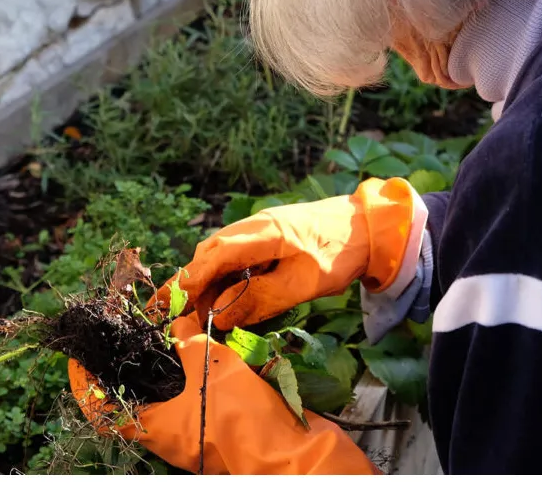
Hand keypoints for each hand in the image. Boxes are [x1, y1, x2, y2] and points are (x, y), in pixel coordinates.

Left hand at [68, 313, 378, 473]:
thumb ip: (185, 338)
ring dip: (157, 369)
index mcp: (148, 426)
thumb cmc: (240, 412)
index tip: (83, 350)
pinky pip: (185, 402)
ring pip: (159, 399)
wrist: (289, 450)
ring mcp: (185, 437)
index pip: (96, 406)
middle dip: (124, 366)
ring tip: (160, 335)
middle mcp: (161, 436)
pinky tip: (194, 351)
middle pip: (127, 399)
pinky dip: (183, 378)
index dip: (84, 378)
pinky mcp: (209, 432)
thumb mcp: (208, 363)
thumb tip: (174, 323)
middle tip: (127, 332)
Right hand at [160, 177, 422, 330]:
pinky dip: (222, 275)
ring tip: (193, 311)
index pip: (217, 255)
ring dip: (205, 281)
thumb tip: (221, 316)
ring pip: (220, 253)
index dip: (191, 279)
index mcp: (265, 232)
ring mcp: (259, 227)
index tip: (171, 302)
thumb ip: (261, 300)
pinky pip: (235, 254)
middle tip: (172, 312)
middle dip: (190, 283)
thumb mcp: (303, 284)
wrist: (370, 225)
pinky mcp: (266, 235)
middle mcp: (255, 225)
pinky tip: (219, 296)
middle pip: (211, 252)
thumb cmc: (340, 253)